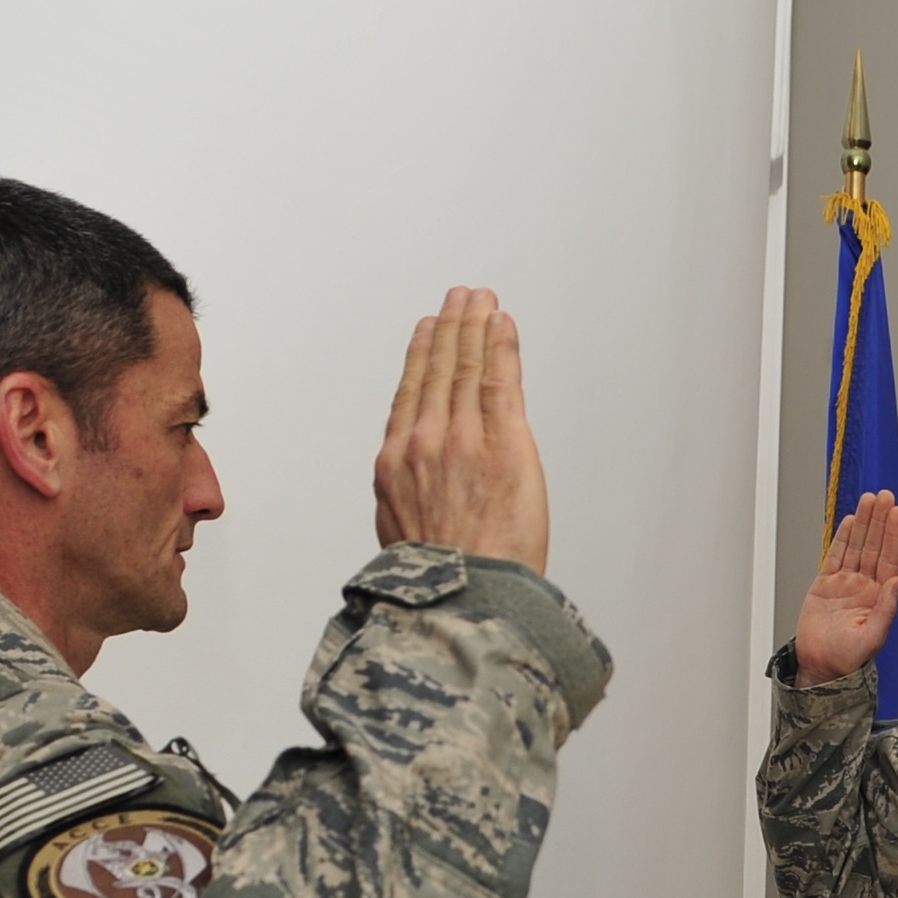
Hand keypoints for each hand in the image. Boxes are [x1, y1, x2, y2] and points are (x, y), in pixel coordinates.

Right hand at [373, 286, 549, 571]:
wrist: (464, 600)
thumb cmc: (439, 584)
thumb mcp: (401, 537)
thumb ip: (406, 502)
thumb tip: (415, 501)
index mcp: (395, 467)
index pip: (410, 396)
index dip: (421, 358)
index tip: (427, 331)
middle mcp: (423, 444)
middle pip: (437, 371)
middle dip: (449, 329)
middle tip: (459, 298)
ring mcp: (461, 440)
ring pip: (467, 368)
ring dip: (474, 326)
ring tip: (481, 299)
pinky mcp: (503, 443)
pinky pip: (499, 380)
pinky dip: (500, 346)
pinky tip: (502, 322)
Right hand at [792, 491, 897, 685]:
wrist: (820, 667)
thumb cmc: (848, 659)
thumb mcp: (872, 638)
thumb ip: (887, 609)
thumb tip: (897, 582)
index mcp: (879, 596)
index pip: (889, 558)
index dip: (893, 535)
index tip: (897, 513)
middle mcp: (864, 586)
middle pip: (873, 546)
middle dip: (879, 520)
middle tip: (884, 496)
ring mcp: (845, 583)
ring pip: (856, 546)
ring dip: (864, 523)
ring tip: (869, 500)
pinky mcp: (825, 585)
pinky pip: (835, 556)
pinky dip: (842, 538)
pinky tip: (850, 522)